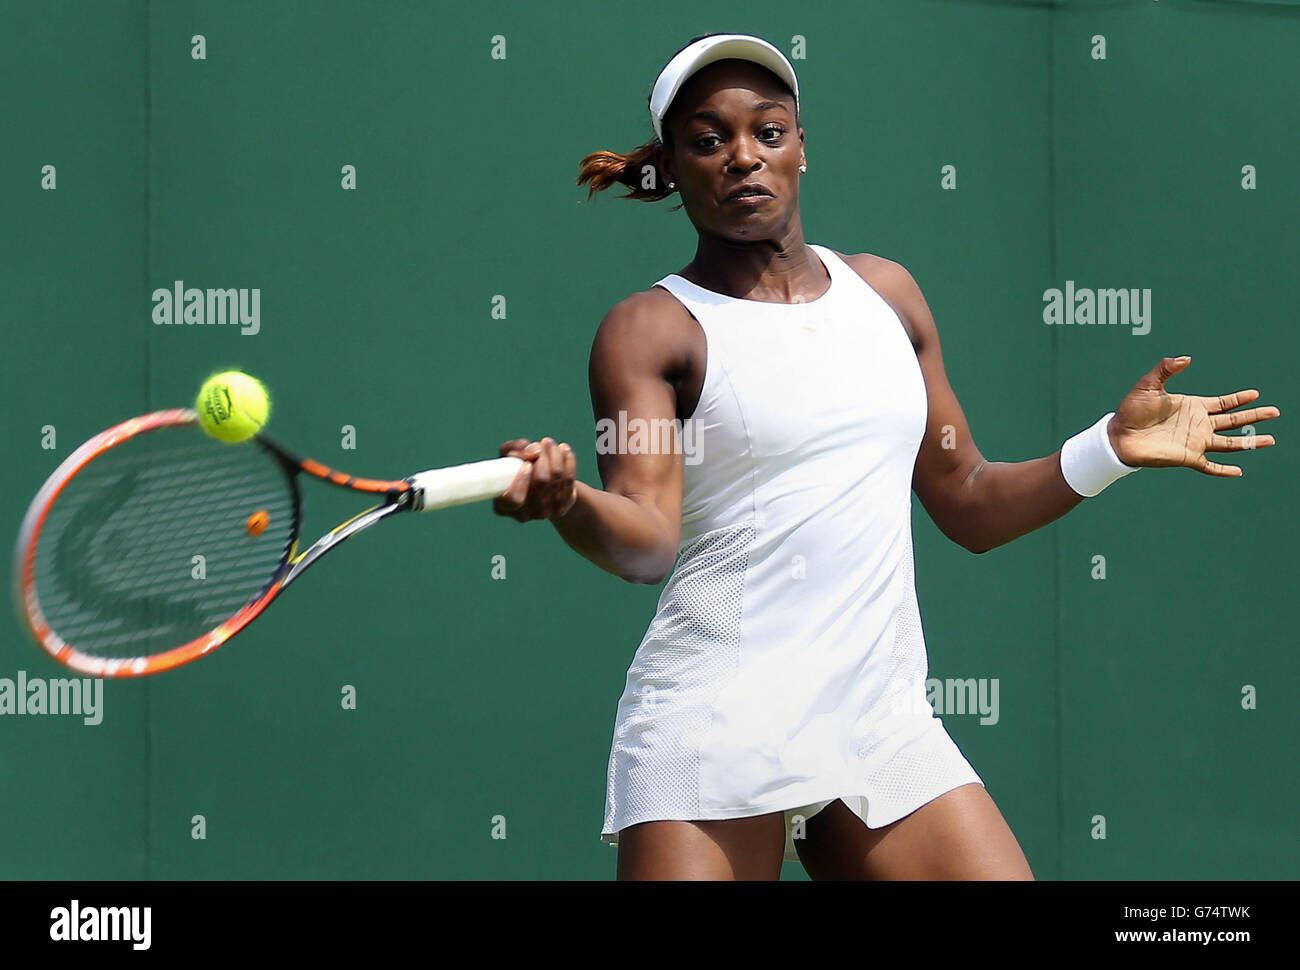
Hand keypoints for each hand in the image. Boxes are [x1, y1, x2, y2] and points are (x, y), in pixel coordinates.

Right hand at [493, 437, 577, 520]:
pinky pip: (569, 479)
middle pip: (541, 481)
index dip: (521, 479)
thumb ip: (514, 448)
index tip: (527, 463)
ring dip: (555, 454)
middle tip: (543, 443)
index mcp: (503, 506)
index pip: (513, 499)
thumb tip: (534, 451)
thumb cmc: (516, 468)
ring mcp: (543, 514)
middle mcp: (523, 515)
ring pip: (557, 476)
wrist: (539, 484)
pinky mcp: (561, 508)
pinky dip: (568, 460)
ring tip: (550, 443)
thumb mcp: (508, 455)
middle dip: (543, 456)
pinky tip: (564, 449)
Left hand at [1109, 356, 1279, 476]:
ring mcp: (1195, 442)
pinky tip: (1239, 471)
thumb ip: (1166, 369)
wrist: (1118, 435)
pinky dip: (1223, 469)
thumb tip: (1187, 358)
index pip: (1223, 403)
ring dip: (1249, 442)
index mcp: (1192, 406)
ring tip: (1270, 440)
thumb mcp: (1148, 385)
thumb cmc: (1130, 410)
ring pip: (1230, 443)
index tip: (1256, 394)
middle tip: (1275, 412)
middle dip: (1254, 416)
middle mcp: (1198, 425)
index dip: (1239, 399)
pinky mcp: (1187, 457)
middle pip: (1234, 421)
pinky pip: (1210, 465)